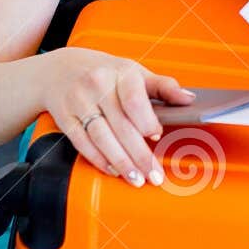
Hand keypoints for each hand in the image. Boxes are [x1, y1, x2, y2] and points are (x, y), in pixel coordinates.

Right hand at [43, 47, 193, 186]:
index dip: (146, 122)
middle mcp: (97, 85)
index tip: (157, 137)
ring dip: (121, 162)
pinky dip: (99, 159)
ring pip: (102, 138)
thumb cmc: (104, 71)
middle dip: (139, 155)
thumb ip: (163, 86)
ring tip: (136, 179)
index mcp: (120, 72)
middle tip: (154, 174)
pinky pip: (82, 143)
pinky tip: (113, 170)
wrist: (60, 69)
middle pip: (121, 126)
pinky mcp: (65, 118)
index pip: (134, 100)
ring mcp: (78, 102)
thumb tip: (189, 99)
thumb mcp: (134, 71)